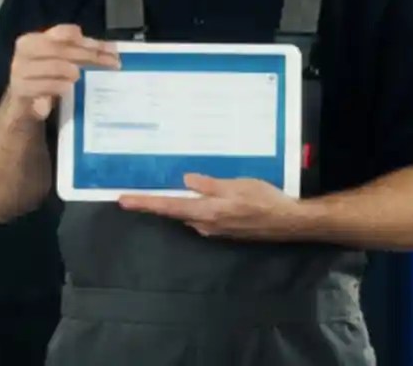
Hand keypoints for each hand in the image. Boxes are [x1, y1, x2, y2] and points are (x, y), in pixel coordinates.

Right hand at [5, 24, 119, 122]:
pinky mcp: (21, 89)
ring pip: (55, 65)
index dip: (88, 40)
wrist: (21, 104)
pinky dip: (60, 85)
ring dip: (72, 70)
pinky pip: (46, 85)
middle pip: (63, 49)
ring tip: (80, 75)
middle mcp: (25, 50)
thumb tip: (111, 49)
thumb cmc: (43, 78)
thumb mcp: (58, 60)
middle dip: (89, 55)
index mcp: (34, 38)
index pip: (64, 33)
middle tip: (111, 63)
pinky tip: (68, 87)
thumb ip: (78, 52)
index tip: (110, 49)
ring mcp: (20, 70)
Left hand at [119, 174, 303, 240]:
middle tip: (135, 193)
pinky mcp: (223, 230)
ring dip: (178, 204)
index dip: (145, 203)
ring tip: (166, 188)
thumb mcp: (238, 185)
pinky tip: (197, 196)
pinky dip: (194, 206)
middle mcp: (206, 225)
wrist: (288, 222)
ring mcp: (215, 230)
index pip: (169, 207)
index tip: (124, 201)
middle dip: (156, 203)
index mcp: (207, 212)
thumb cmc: (265, 200)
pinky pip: (201, 216)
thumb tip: (186, 182)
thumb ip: (210, 185)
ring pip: (189, 214)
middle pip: (175, 213)